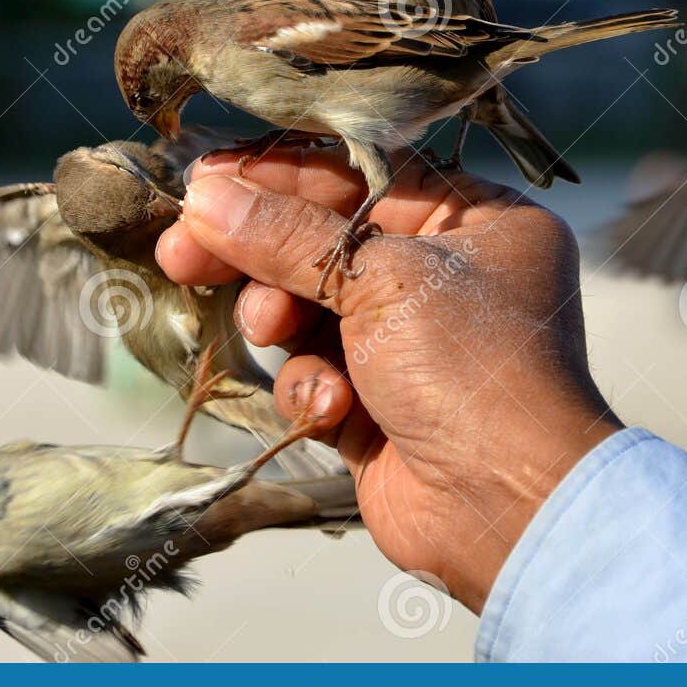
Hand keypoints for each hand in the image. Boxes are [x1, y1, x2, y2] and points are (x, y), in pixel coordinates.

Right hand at [155, 147, 620, 613]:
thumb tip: (203, 195)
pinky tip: (332, 405)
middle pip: (323, 244)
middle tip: (180, 253)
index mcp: (476, 222)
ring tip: (274, 331)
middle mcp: (446, 277)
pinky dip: (314, 387)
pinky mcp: (377, 406)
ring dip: (285, 323)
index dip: (279, 177)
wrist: (506, 509)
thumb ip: (285, 235)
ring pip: (308, 311)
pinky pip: (316, 375)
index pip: (361, 177)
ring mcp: (411, 345)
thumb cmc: (468, 368)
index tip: (203, 182)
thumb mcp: (378, 279)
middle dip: (256, 254)